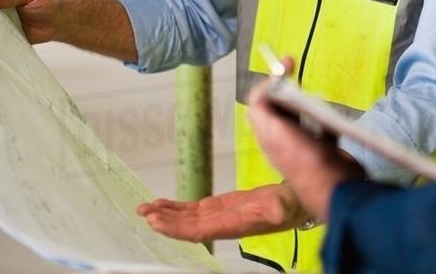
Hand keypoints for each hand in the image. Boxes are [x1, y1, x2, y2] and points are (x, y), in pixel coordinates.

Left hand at [137, 184, 304, 240]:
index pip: (198, 232)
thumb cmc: (287, 205)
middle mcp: (218, 225)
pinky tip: (160, 204)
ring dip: (164, 215)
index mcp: (230, 226)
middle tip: (146, 214)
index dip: (176, 229)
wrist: (290, 203)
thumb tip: (277, 211)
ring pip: (184, 219)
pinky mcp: (214, 207)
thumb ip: (277, 209)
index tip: (158, 222)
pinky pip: (189, 209)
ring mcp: (214, 217)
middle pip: (186, 227)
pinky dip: (173, 207)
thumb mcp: (284, 204)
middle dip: (164, 222)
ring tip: (144, 209)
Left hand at [248, 58, 364, 220]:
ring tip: (315, 94)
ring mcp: (305, 144)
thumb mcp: (278, 134)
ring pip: (300, 113)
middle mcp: (284, 139)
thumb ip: (264, 110)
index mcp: (270, 135)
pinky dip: (325, 116)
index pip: (260, 101)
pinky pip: (322, 126)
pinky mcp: (325, 149)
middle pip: (278, 105)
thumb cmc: (308, 161)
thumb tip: (261, 88)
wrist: (339, 190)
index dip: (269, 80)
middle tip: (294, 68)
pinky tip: (332, 116)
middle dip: (285, 84)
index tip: (286, 64)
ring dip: (306, 99)